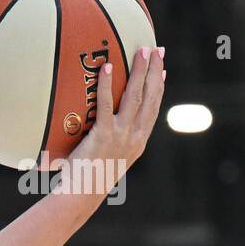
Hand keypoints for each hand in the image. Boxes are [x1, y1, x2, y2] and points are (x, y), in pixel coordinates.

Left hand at [61, 44, 165, 189]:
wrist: (82, 195)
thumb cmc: (87, 180)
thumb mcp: (105, 160)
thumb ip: (107, 144)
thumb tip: (94, 130)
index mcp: (138, 143)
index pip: (153, 110)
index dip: (159, 88)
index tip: (162, 71)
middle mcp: (135, 137)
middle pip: (151, 97)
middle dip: (155, 70)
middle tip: (157, 49)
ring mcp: (122, 135)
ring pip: (136, 96)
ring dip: (140, 70)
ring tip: (141, 50)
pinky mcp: (104, 134)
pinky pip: (106, 103)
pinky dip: (107, 83)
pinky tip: (106, 67)